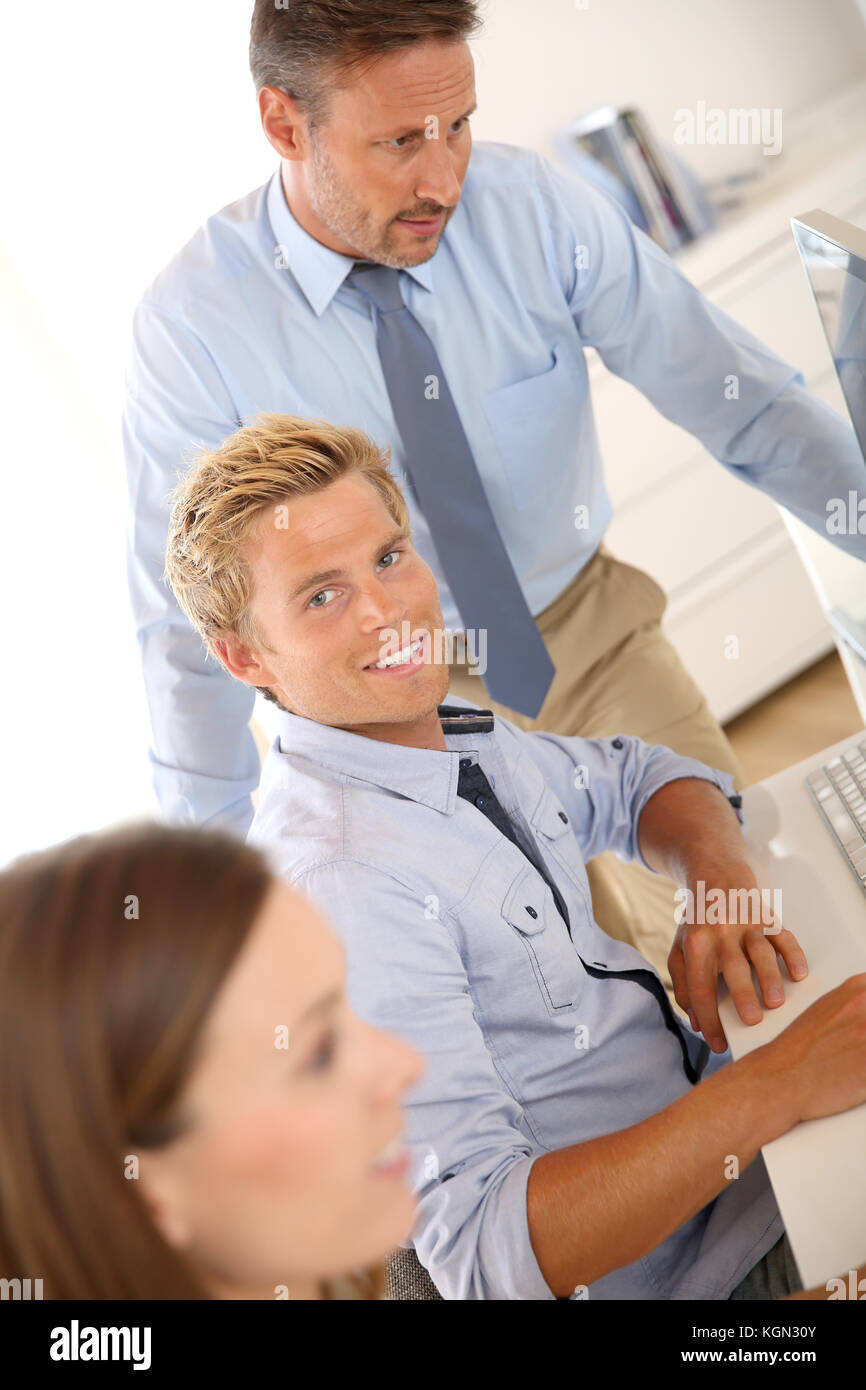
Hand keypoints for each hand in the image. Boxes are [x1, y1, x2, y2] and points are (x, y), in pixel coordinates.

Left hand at [668, 859, 808, 1052]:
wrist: (714, 878)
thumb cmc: (699, 923)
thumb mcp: (680, 949)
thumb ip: (684, 985)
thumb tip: (697, 1021)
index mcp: (696, 944)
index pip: (701, 987)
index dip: (708, 1018)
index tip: (719, 1044)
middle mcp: (720, 933)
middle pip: (732, 967)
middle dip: (742, 995)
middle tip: (752, 1021)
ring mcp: (745, 924)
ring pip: (760, 952)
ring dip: (769, 978)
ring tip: (776, 1003)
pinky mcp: (767, 917)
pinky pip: (783, 936)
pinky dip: (793, 955)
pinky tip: (799, 974)